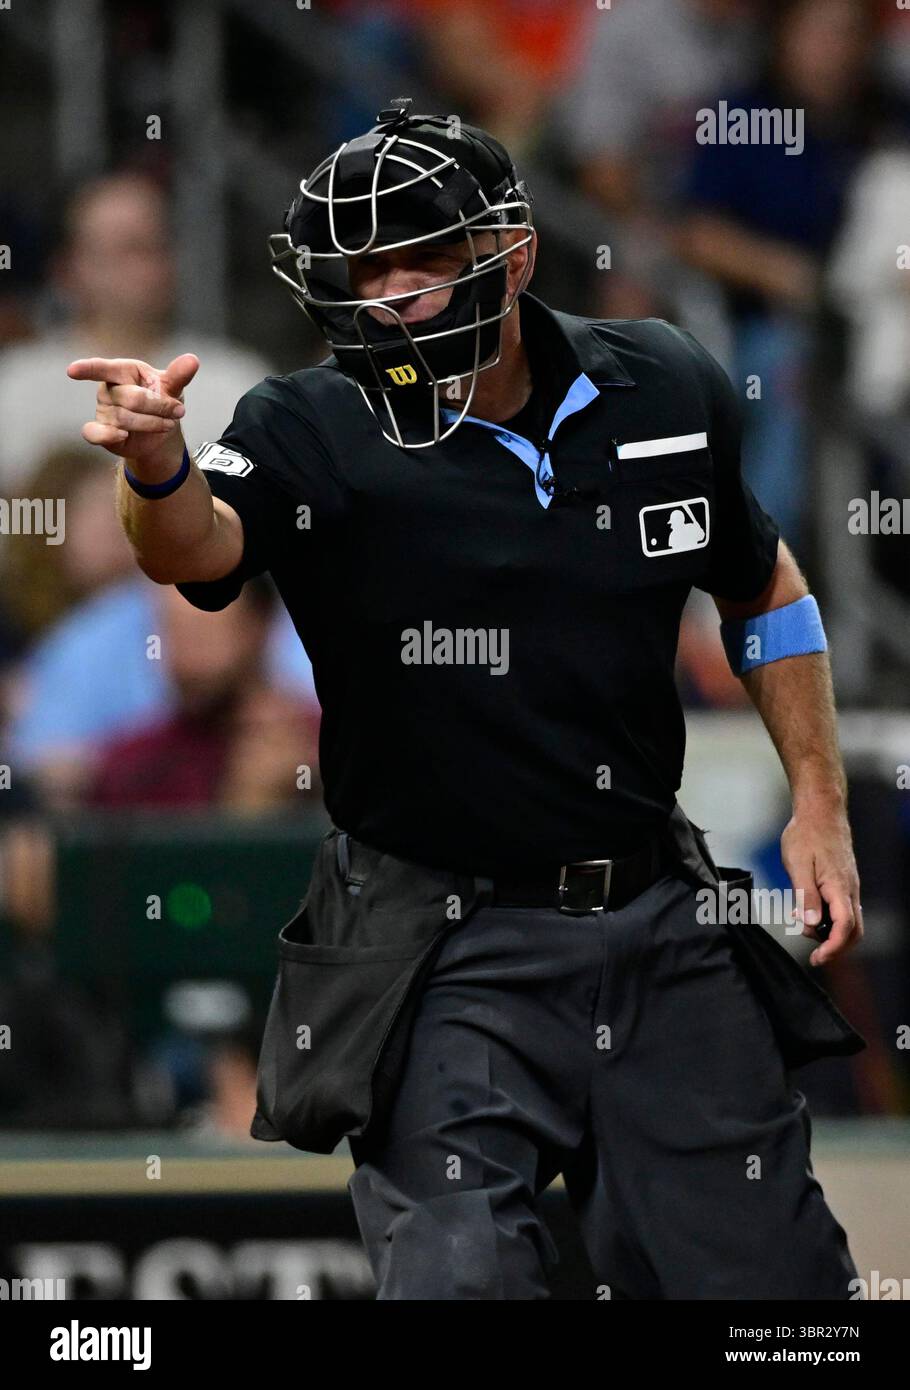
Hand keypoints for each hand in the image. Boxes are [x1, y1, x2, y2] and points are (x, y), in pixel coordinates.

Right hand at [67, 352, 198, 473]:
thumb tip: (193, 360)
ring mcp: (103, 411)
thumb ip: (179, 375)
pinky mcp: (101, 431)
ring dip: (153, 423)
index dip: (88, 369)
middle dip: (159, 407)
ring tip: (167, 424)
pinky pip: (94, 433)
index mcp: (121, 371)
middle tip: (178, 412)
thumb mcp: (173, 387)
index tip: (72, 371)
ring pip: (124, 419)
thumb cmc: (163, 401)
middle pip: (131, 398)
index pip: (103, 368)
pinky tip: (123, 435)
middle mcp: (107, 389)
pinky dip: (107, 435)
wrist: (162, 431)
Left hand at [781, 804, 862, 966]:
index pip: (844, 926)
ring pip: (847, 921)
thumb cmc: (806, 835)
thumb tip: (810, 923)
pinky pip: (841, 909)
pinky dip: (828, 919)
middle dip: (835, 947)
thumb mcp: (798, 865)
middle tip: (813, 954)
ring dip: (829, 932)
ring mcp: (848, 886)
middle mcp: (849, 890)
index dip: (833, 947)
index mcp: (839, 887)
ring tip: (801, 924)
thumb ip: (805, 895)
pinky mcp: (843, 882)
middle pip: (853, 931)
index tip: (818, 958)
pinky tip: (805, 910)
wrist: (820, 812)